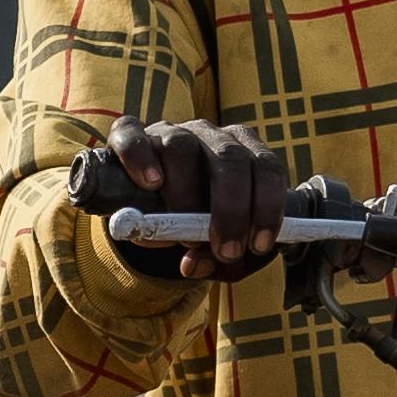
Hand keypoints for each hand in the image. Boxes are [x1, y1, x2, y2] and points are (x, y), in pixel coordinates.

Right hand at [67, 119, 293, 280]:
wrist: (147, 208)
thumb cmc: (194, 226)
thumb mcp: (215, 249)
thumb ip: (215, 261)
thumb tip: (191, 264)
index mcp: (243, 153)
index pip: (267, 167)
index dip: (268, 206)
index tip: (258, 245)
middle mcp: (210, 136)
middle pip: (230, 157)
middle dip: (232, 209)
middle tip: (225, 249)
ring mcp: (169, 132)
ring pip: (181, 147)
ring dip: (185, 194)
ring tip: (180, 234)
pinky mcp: (128, 135)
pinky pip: (131, 135)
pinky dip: (140, 158)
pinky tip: (150, 184)